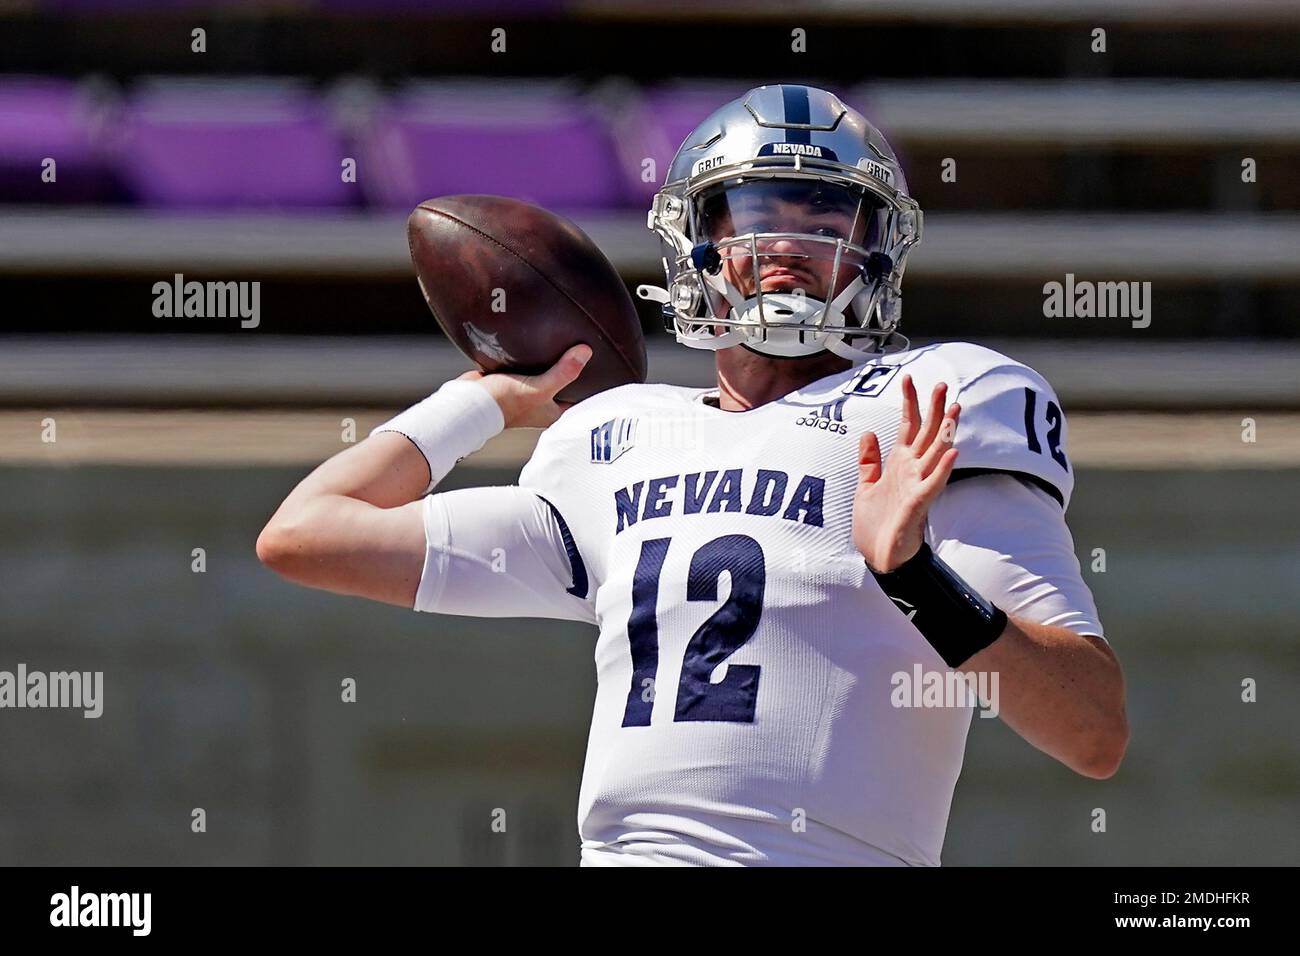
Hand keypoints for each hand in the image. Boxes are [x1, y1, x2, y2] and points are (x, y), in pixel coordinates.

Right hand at [457, 344, 591, 428]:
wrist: (468, 401)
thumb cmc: (504, 403)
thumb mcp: (539, 388)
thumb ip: (563, 372)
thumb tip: (586, 352)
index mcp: (553, 414)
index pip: (583, 402)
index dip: (597, 390)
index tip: (612, 373)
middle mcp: (543, 405)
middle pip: (568, 387)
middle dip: (578, 372)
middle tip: (595, 350)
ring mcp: (528, 392)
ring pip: (549, 374)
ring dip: (557, 362)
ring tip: (573, 340)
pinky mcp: (514, 379)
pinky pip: (532, 365)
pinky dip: (537, 356)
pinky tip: (543, 340)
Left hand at [852, 374, 960, 572]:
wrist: (880, 557)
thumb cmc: (876, 524)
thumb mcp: (865, 487)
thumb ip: (869, 461)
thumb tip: (868, 433)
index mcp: (899, 464)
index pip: (907, 426)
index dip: (908, 403)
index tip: (908, 379)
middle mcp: (912, 470)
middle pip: (926, 433)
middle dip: (934, 409)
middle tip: (942, 384)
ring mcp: (918, 485)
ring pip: (936, 453)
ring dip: (946, 432)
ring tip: (955, 409)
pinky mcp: (919, 504)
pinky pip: (934, 483)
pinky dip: (943, 468)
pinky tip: (953, 453)